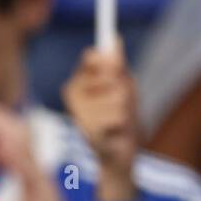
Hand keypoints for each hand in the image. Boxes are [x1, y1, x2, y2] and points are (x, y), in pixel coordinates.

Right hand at [62, 44, 139, 200]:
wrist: (118, 160)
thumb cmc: (120, 123)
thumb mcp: (123, 89)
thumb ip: (117, 66)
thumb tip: (114, 41)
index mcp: (76, 85)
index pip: (91, 56)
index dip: (108, 62)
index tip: (117, 71)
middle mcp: (73, 99)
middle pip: (109, 74)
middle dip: (124, 87)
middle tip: (121, 105)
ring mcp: (80, 115)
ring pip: (117, 95)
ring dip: (127, 108)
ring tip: (120, 122)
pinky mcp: (89, 132)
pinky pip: (119, 115)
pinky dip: (124, 123)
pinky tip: (116, 133)